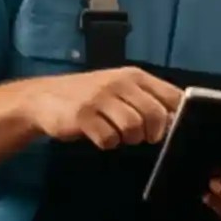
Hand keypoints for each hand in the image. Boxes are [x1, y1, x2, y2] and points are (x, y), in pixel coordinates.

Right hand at [27, 67, 182, 149]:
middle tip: (141, 136)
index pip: (172, 95)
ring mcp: (101, 98)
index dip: (177, 116)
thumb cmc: (90, 96)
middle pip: (155, 115)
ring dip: (128, 139)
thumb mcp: (121, 89)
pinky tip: (100, 136)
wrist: (44, 97)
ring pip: (133, 128)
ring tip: (117, 134)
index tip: (168, 128)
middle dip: (152, 133)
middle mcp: (120, 83)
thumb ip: (148, 100)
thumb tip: (176, 121)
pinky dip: (107, 143)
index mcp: (135, 76)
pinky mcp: (84, 115)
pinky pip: (109, 138)